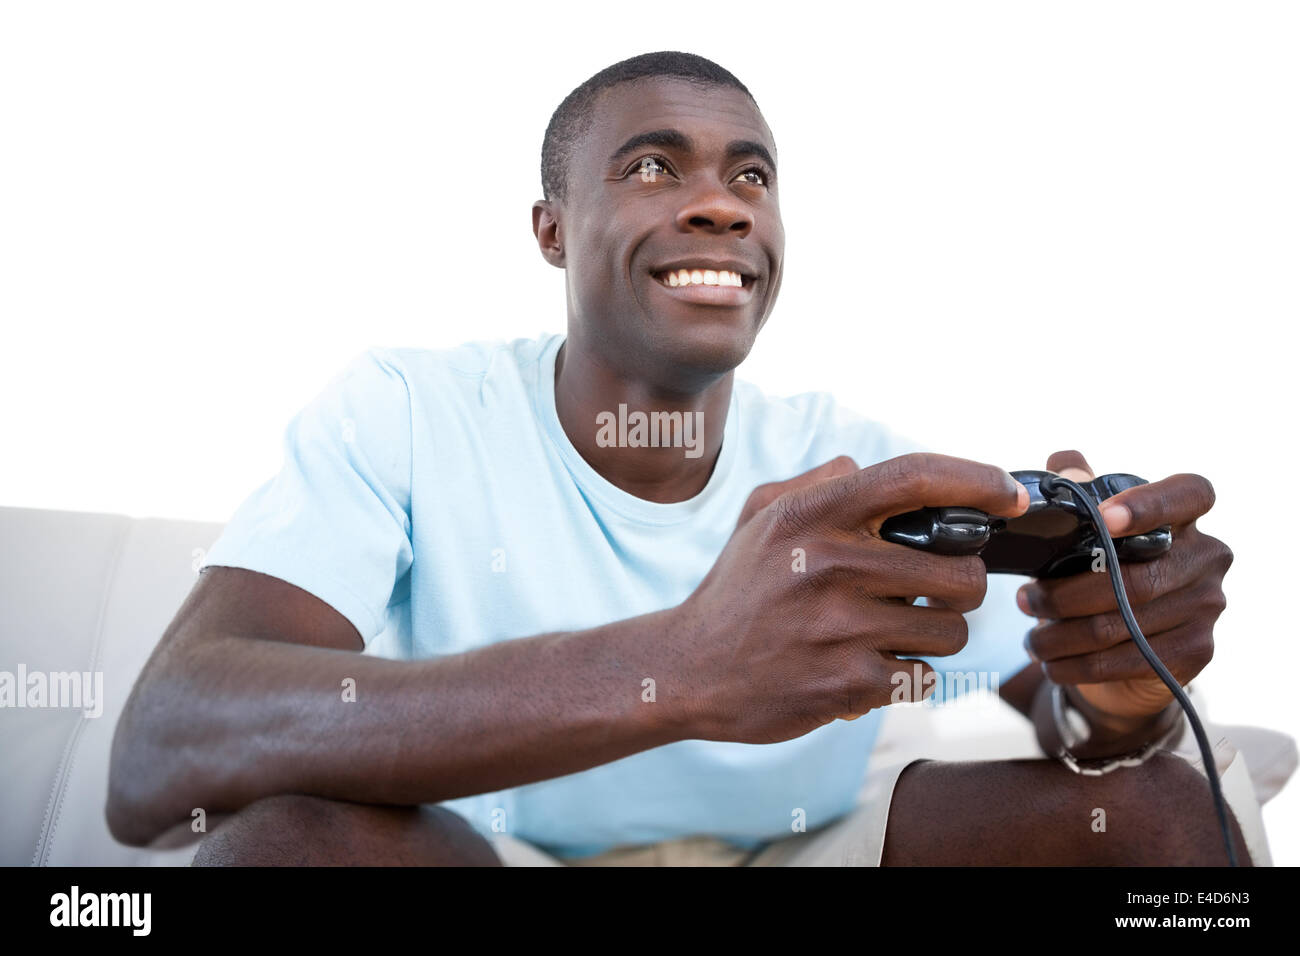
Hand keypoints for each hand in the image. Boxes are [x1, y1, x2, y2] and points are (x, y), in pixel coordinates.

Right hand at [675, 453, 1028, 743]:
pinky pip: (924, 676)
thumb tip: (864, 468)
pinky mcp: (847, 683)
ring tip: (891, 633)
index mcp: (811, 515)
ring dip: (932, 635)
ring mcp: (838, 627)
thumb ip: (816, 484)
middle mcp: (826, 564)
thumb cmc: (736, 590)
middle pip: (959, 571)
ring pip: (950, 629)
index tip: (1008, 497)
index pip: (913, 476)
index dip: (976, 480)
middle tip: (926, 592)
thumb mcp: (760, 517)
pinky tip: (866, 668)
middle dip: (956, 586)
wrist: (688, 670)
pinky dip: (906, 676)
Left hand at [1020, 450, 1232, 720]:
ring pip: (1123, 623)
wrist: (1134, 648)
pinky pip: (1128, 660)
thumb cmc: (1106, 573)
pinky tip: (1051, 664)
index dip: (1148, 504)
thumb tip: (1060, 462)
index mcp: (1185, 517)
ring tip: (1031, 638)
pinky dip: (1080, 665)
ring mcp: (1209, 604)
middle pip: (1133, 578)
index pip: (1188, 493)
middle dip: (1066, 595)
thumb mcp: (1090, 530)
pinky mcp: (1197, 650)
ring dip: (1063, 635)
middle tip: (1024, 600)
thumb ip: (1079, 490)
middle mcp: (1208, 556)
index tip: (1103, 517)